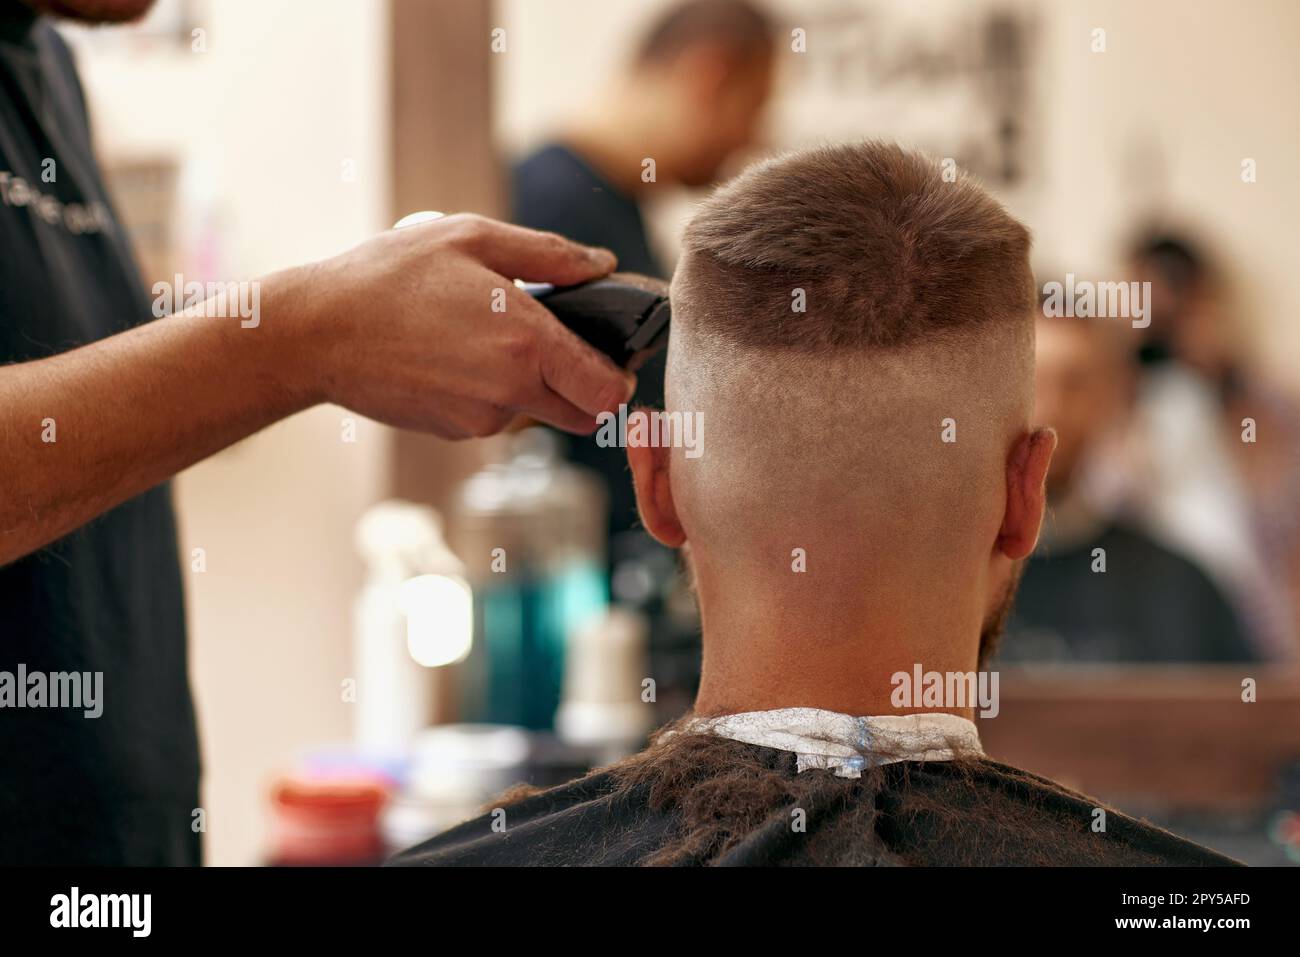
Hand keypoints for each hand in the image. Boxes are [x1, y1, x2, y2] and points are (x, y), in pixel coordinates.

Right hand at [283, 213, 636, 438]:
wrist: (316, 334)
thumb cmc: (390, 276)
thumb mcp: (471, 239)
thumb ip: (549, 254)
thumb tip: (603, 265)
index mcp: (526, 343)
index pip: (608, 392)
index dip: (619, 376)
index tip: (613, 355)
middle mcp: (510, 392)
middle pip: (584, 415)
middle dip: (586, 388)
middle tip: (565, 346)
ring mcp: (481, 419)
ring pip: (538, 413)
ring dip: (534, 384)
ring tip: (489, 335)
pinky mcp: (455, 432)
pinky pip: (497, 416)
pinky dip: (494, 392)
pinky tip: (458, 355)